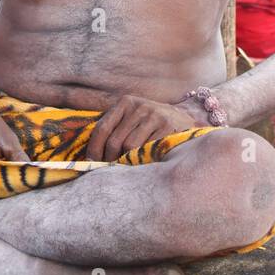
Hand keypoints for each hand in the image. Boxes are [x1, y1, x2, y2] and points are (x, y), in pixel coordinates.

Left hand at [84, 94, 198, 161]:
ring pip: (129, 147)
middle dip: (109, 160)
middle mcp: (139, 106)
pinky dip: (141, 161)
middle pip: (114, 141)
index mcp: (125, 102)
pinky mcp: (168, 127)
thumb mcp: (132, 118)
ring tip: (125, 169)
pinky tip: (141, 165)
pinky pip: (147, 150)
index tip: (91, 163)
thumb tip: (90, 156)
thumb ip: (113, 129)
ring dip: (125, 162)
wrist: (185, 118)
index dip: (94, 149)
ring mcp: (154, 115)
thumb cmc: (150, 124)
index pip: (102, 128)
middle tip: (108, 171)